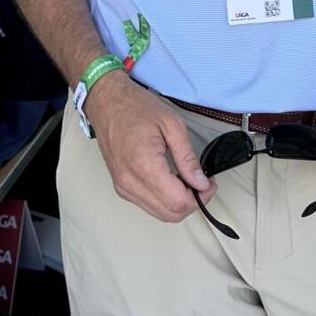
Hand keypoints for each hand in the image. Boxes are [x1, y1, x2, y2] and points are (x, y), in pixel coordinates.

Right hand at [83, 72, 213, 221]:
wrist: (107, 102)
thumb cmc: (136, 107)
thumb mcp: (172, 124)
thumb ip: (188, 158)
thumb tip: (201, 182)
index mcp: (144, 165)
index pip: (178, 202)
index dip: (200, 197)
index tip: (209, 184)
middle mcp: (130, 182)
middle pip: (170, 214)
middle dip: (192, 203)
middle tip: (202, 183)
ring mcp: (123, 186)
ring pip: (159, 213)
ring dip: (178, 203)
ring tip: (188, 180)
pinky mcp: (120, 186)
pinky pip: (148, 205)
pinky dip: (164, 200)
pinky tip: (172, 181)